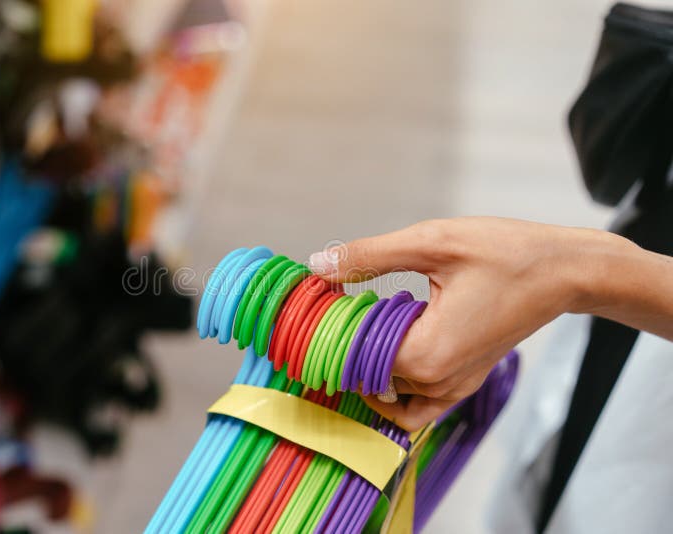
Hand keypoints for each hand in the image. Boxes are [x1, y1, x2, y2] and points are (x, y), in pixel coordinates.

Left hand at [307, 217, 632, 429]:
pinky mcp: (464, 380)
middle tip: (332, 306)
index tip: (315, 304)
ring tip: (360, 323)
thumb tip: (318, 263)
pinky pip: (417, 404)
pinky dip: (394, 387)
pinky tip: (388, 344)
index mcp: (427, 354)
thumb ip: (370, 256)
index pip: (353, 357)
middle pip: (367, 377)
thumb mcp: (432, 243)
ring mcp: (454, 387)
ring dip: (367, 364)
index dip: (329, 331)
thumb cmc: (506, 252)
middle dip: (344, 344)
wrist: (565, 270)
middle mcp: (438, 381)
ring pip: (389, 394)